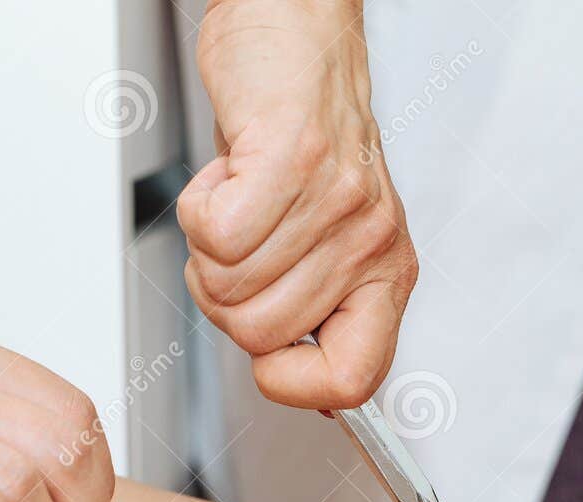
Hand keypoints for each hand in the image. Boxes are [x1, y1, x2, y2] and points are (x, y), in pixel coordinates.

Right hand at [181, 0, 416, 409]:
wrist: (294, 32)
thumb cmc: (299, 132)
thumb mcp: (326, 236)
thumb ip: (312, 304)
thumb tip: (286, 374)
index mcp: (384, 273)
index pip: (354, 379)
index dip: (293, 384)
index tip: (269, 363)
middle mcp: (368, 242)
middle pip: (260, 335)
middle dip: (226, 295)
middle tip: (243, 243)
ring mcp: (334, 203)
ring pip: (229, 287)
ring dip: (209, 246)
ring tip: (239, 198)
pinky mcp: (292, 161)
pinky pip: (216, 235)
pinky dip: (198, 208)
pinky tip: (228, 176)